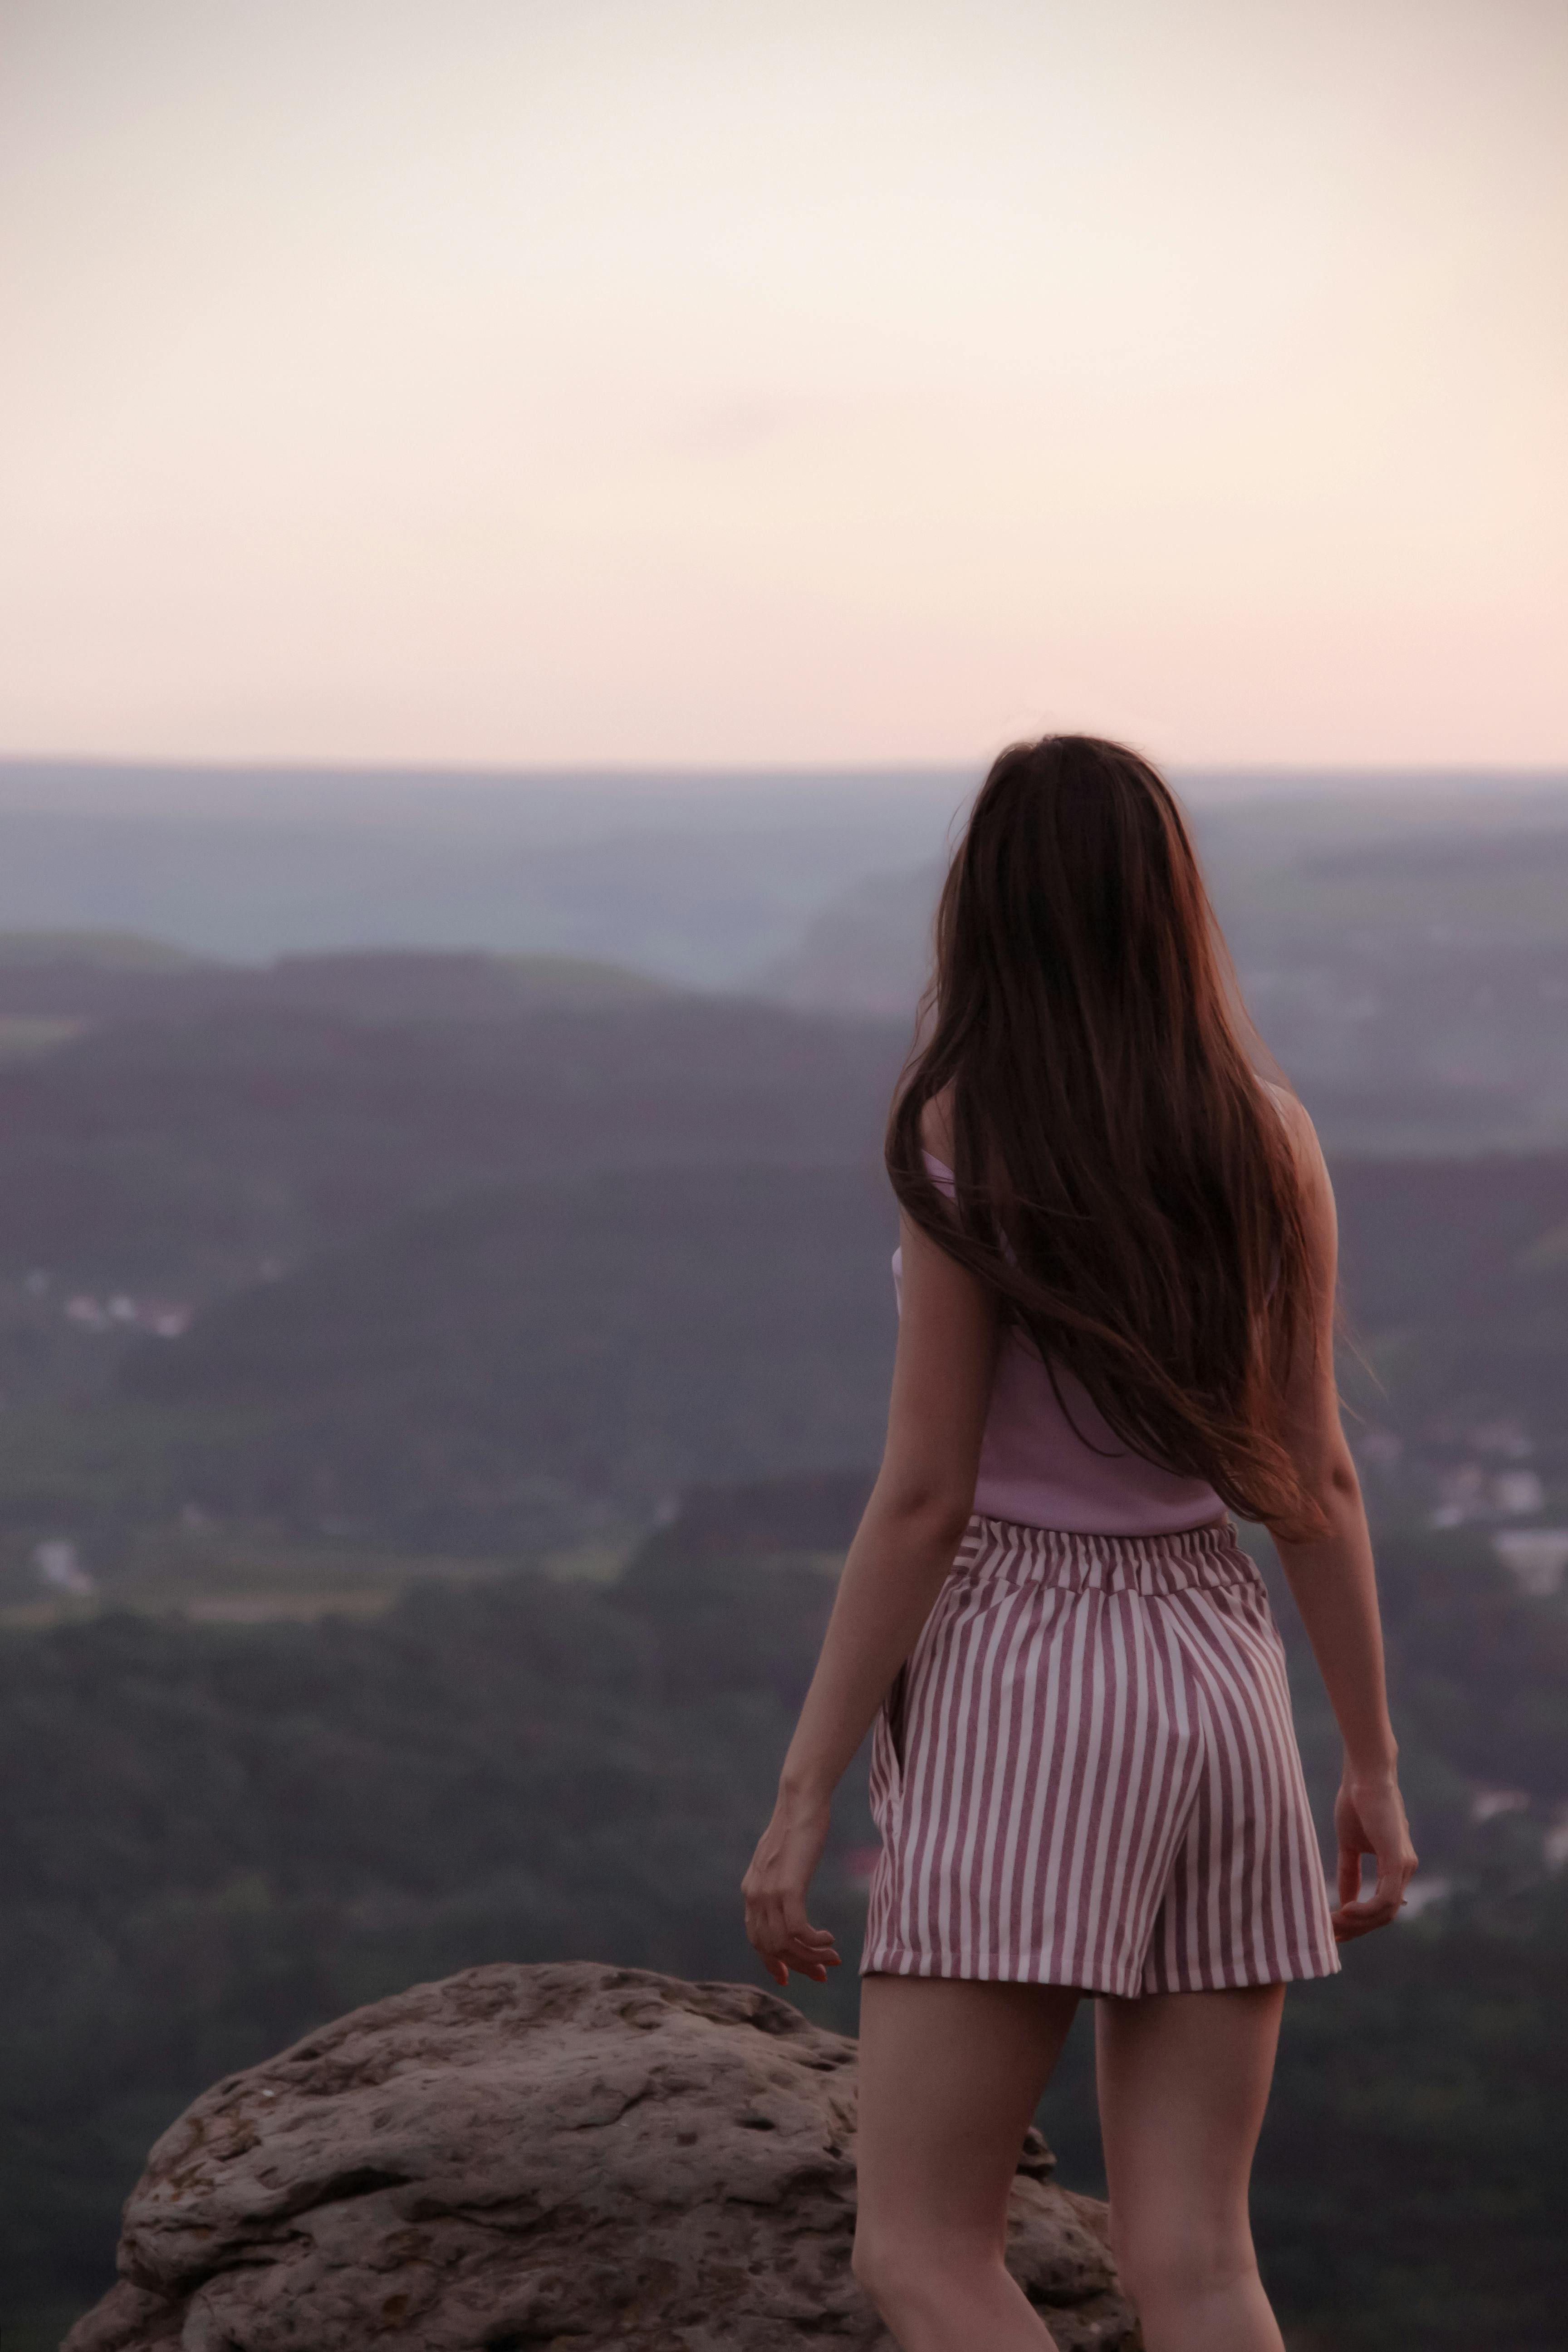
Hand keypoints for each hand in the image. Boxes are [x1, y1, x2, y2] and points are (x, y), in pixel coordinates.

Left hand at [742, 1794, 841, 1987]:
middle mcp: (754, 1896)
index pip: (756, 1940)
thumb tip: (786, 1901)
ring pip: (785, 1944)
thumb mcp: (781, 1862)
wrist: (800, 1801)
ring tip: (832, 1958)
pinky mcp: (787, 1888)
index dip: (773, 1963)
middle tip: (823, 1973)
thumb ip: (778, 1883)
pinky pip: (798, 1931)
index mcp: (751, 1891)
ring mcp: (768, 1893)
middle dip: (798, 1965)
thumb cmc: (798, 1827)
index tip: (790, 1977)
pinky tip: (829, 1940)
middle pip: (771, 1948)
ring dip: (811, 1957)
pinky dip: (814, 1942)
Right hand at [1331, 1770, 1417, 1940]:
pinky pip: (1385, 1898)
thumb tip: (1343, 1900)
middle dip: (1358, 1929)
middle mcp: (1405, 1869)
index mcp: (1396, 1866)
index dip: (1360, 1923)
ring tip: (1333, 1923)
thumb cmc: (1357, 1802)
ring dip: (1358, 1922)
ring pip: (1386, 1911)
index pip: (1382, 1907)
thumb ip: (1349, 1873)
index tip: (1336, 1931)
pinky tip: (1345, 1910)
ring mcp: (1404, 1865)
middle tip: (1331, 1934)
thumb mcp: (1349, 1845)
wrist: (1365, 1774)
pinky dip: (1365, 1909)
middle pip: (1385, 1915)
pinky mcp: (1397, 1859)